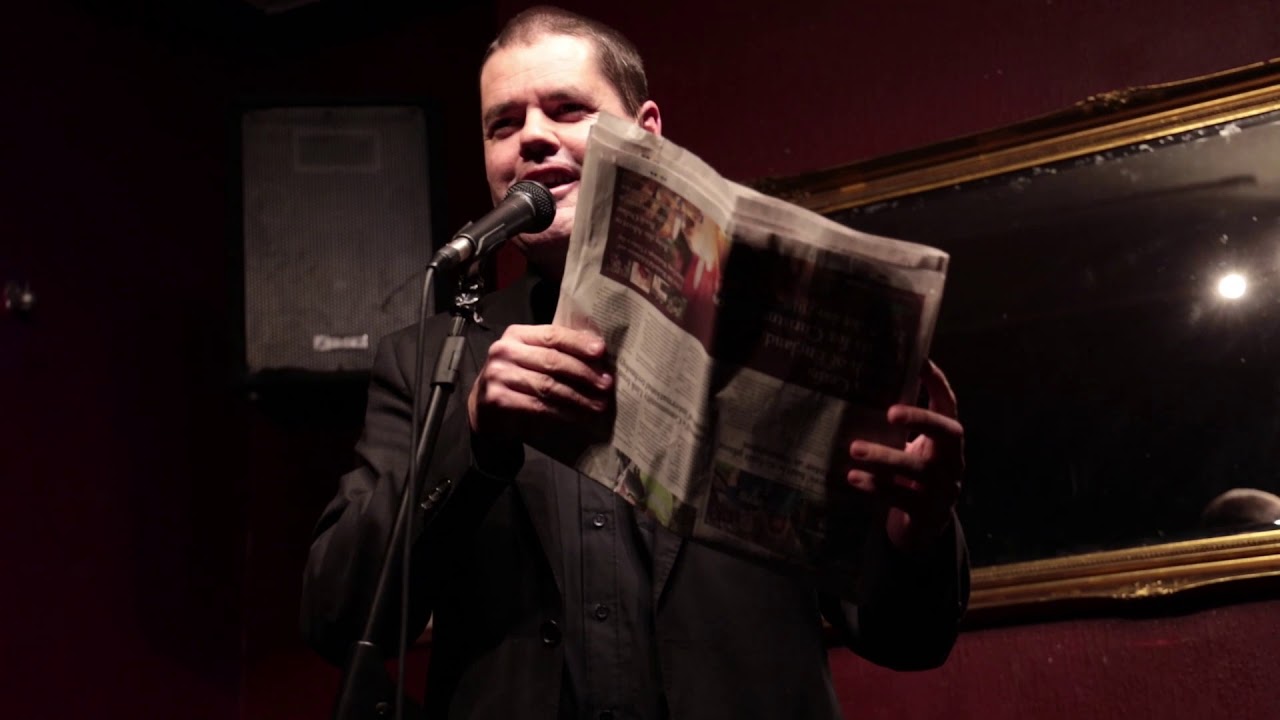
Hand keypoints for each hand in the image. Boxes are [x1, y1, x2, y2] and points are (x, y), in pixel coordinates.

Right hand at [467, 324, 613, 449]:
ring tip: (598, 404)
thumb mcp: (529, 357)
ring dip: (578, 397)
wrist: (482, 407)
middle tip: (606, 384)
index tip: (601, 352)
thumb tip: (597, 353)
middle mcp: (504, 351)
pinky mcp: (498, 399)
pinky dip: (563, 413)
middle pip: (553, 361)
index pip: (552, 335)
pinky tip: (579, 417)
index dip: (578, 343)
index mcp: (515, 334)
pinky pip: (538, 406)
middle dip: (584, 373)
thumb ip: (554, 351)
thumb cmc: (514, 379)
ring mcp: (498, 375)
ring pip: (548, 386)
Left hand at [846, 360, 963, 553]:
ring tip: (855, 448)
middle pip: (946, 434)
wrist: (921, 526)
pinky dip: (875, 486)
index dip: (940, 385)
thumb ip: (903, 423)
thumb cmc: (912, 475)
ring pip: (917, 468)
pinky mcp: (926, 514)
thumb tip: (874, 380)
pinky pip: (900, 497)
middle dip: (920, 419)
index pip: (950, 408)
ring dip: (885, 457)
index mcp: (949, 442)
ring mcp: (943, 490)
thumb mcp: (914, 448)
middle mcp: (953, 462)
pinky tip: (853, 477)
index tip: (921, 364)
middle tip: (889, 412)